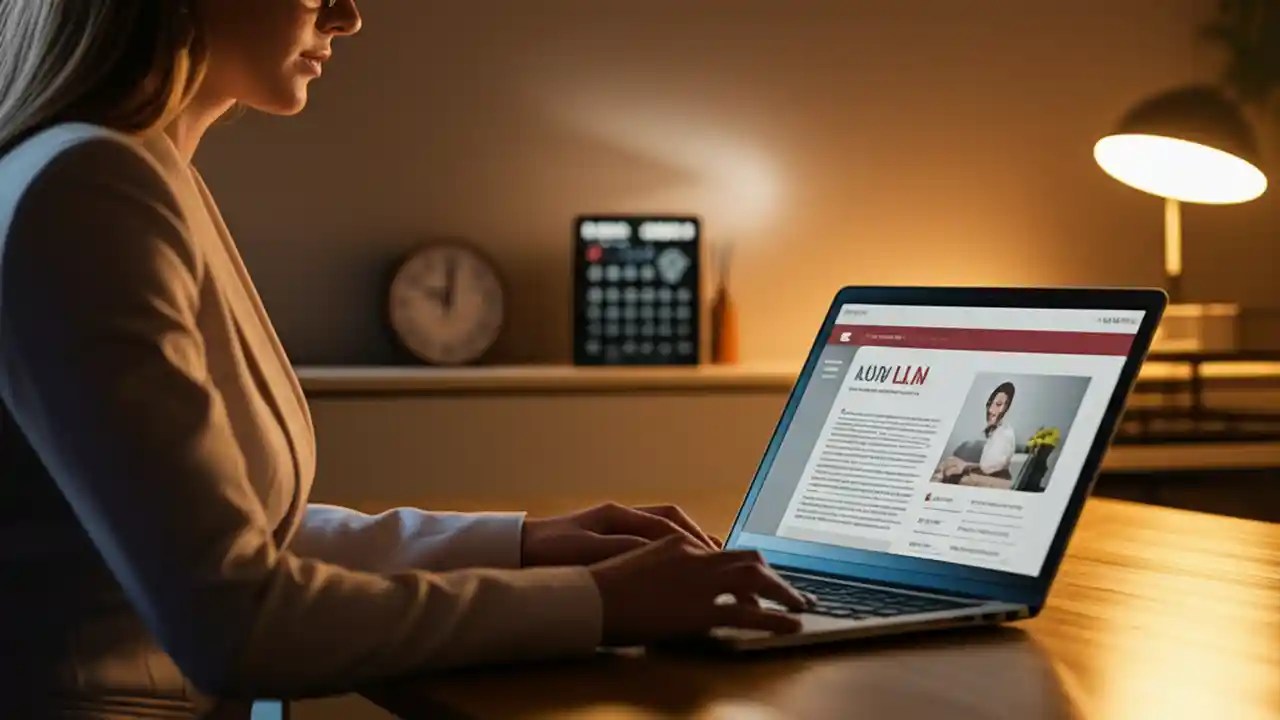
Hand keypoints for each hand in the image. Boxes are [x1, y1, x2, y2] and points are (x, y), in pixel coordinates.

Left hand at [522, 502, 719, 566]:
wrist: (515, 552)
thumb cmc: (548, 552)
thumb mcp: (587, 550)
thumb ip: (624, 549)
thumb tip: (663, 548)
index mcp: (616, 515)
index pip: (667, 523)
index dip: (693, 540)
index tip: (716, 557)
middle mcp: (619, 516)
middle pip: (671, 522)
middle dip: (698, 538)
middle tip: (723, 559)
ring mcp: (613, 528)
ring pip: (662, 532)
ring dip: (686, 545)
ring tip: (709, 565)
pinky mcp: (606, 542)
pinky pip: (648, 544)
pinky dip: (667, 554)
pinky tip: (675, 573)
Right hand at [589, 535, 809, 645]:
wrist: (588, 598)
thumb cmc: (601, 588)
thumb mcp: (635, 566)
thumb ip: (661, 568)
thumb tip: (675, 584)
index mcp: (677, 544)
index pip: (723, 551)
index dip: (746, 567)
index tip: (760, 579)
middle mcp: (694, 556)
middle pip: (747, 558)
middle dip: (772, 575)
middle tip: (789, 591)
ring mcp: (700, 581)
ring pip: (755, 579)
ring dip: (782, 592)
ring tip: (799, 605)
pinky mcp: (701, 610)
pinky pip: (748, 613)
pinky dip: (775, 619)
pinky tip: (790, 626)